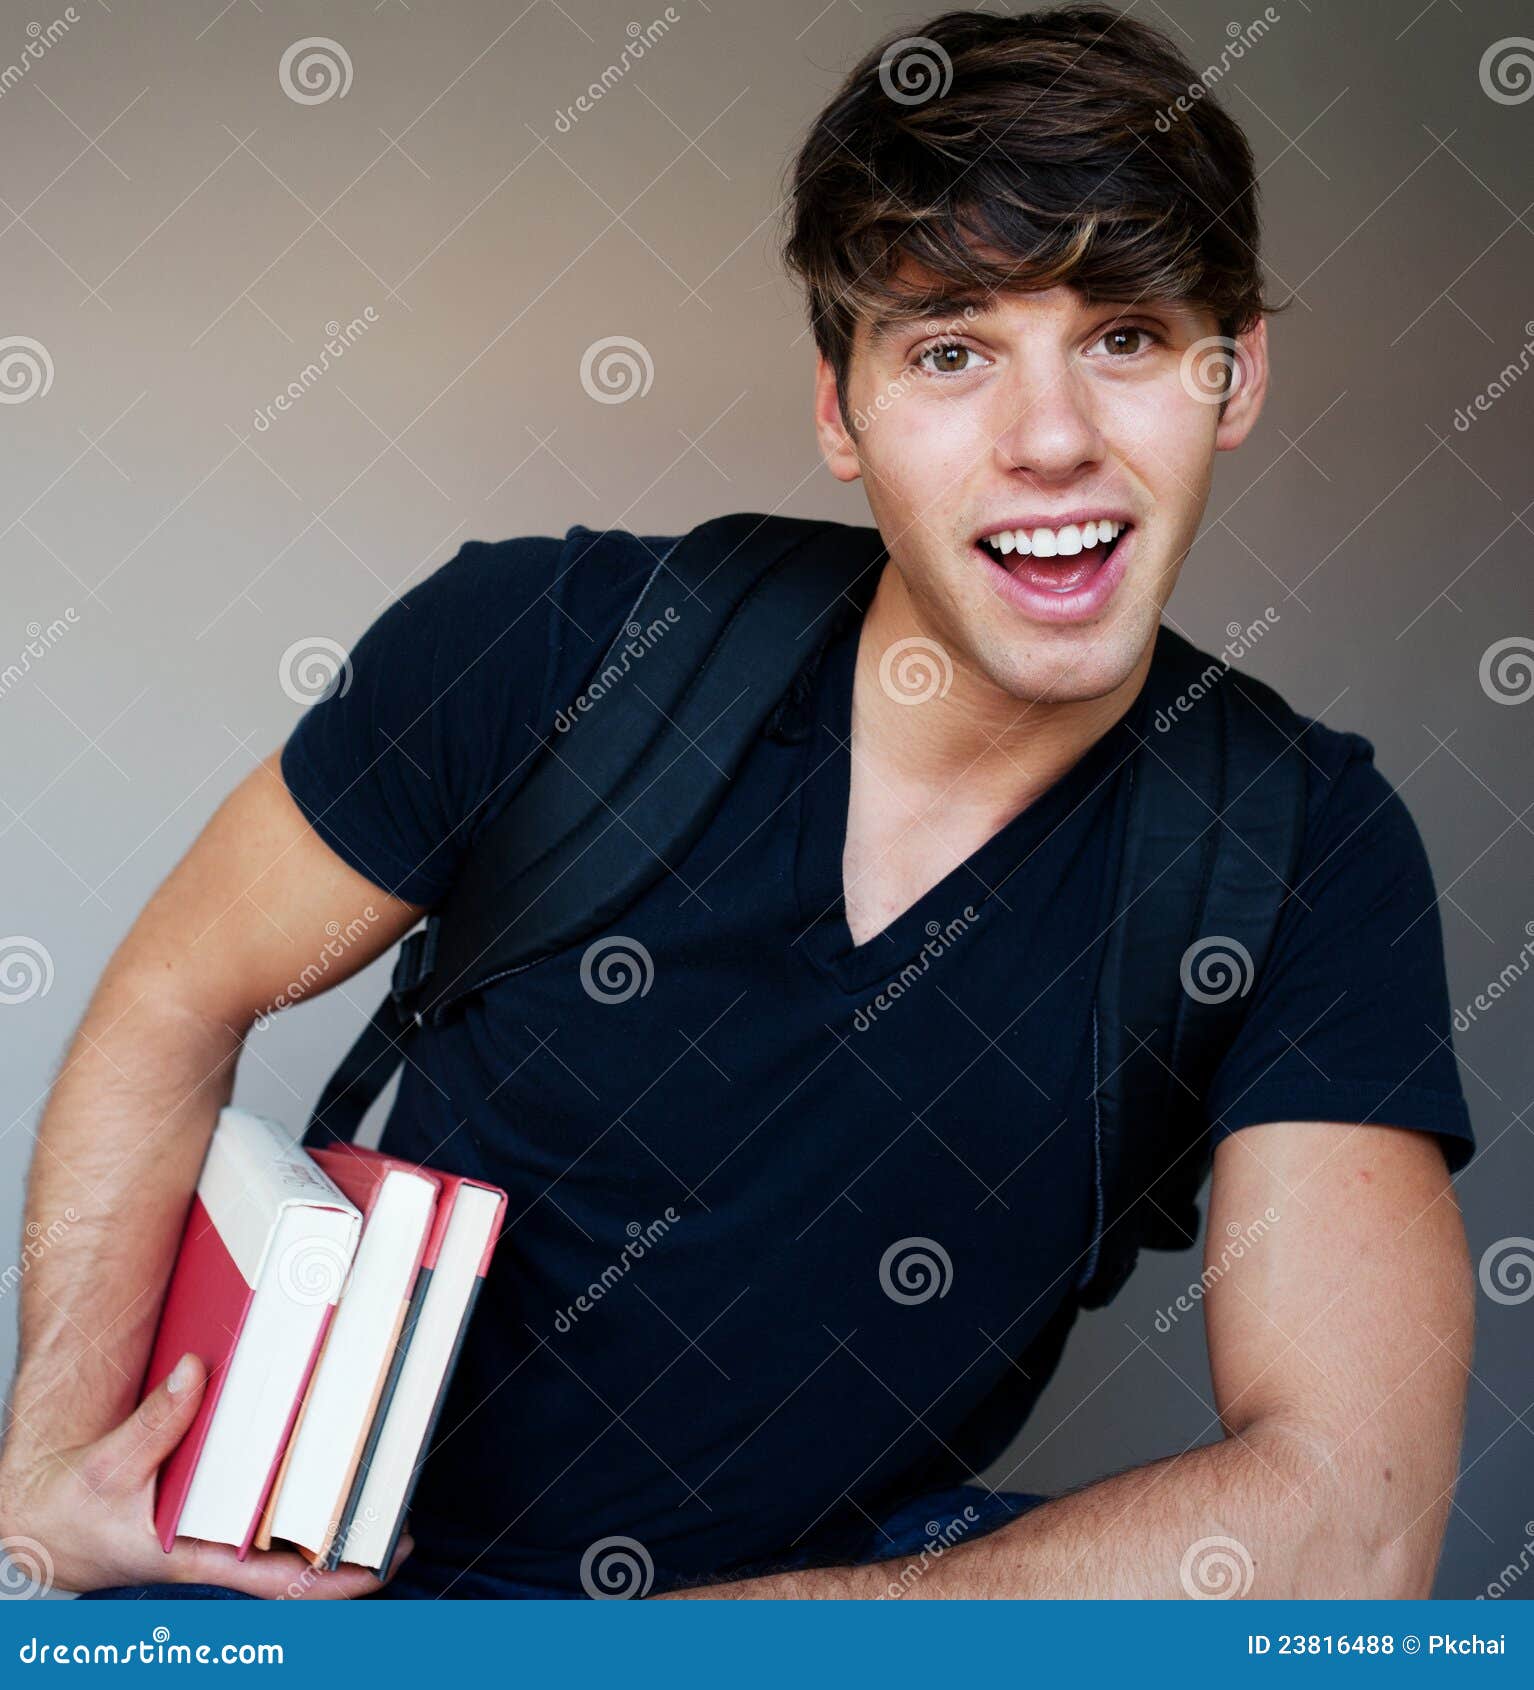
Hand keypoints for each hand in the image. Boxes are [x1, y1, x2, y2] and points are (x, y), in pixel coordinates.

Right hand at [0, 1352, 412, 1598]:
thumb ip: (155, 1422)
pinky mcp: (213, 1509)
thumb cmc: (77, 1509)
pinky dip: (297, 1489)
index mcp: (198, 1556)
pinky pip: (265, 1506)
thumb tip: (196, 1372)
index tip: (384, 1561)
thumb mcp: (109, 1466)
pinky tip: (325, 1460)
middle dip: (352, 1539)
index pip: (281, 1582)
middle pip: (299, 1557)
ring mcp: (218, 1531)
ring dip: (333, 1510)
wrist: (48, 1519)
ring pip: (288, 1530)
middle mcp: (218, 1548)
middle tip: (403, 1506)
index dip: (337, 1579)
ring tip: (383, 1478)